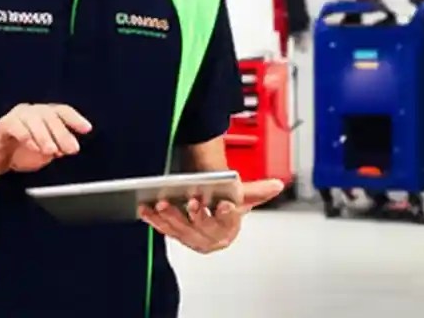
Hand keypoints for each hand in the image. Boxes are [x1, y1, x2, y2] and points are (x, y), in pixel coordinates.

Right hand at [0, 103, 92, 177]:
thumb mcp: (44, 153)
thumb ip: (56, 148)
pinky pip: (16, 125)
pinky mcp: (3, 124)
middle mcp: (31, 111)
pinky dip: (26, 136)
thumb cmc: (18, 153)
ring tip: (52, 151)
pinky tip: (33, 146)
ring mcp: (16, 116)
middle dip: (62, 133)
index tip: (87, 129)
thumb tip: (67, 147)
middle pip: (50, 115)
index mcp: (43, 116)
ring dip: (45, 136)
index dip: (75, 119)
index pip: (62, 111)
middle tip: (71, 149)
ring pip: (34, 119)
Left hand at [138, 179, 282, 253]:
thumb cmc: (224, 204)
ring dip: (170, 217)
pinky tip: (145, 209)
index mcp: (228, 230)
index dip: (227, 214)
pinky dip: (154, 220)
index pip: (229, 222)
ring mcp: (191, 239)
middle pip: (202, 229)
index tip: (226, 204)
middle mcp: (210, 239)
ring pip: (180, 230)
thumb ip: (258, 191)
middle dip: (196, 216)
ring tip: (162, 203)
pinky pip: (163, 229)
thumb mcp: (241, 196)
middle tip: (191, 203)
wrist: (211, 214)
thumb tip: (278, 185)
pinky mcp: (174, 235)